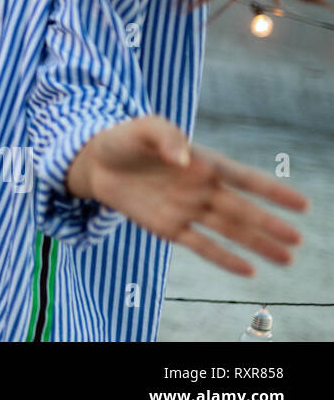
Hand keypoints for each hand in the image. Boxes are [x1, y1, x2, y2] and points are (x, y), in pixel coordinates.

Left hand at [67, 116, 308, 275]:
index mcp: (203, 162)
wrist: (95, 161)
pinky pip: (201, 245)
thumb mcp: (144, 128)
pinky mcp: (168, 227)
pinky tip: (248, 271)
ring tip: (286, 259)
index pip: (245, 178)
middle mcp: (202, 189)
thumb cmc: (126, 139)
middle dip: (270, 225)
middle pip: (242, 210)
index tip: (303, 205)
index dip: (273, 192)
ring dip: (257, 245)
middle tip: (298, 241)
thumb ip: (166, 137)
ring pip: (229, 231)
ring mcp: (187, 210)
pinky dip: (224, 258)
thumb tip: (186, 159)